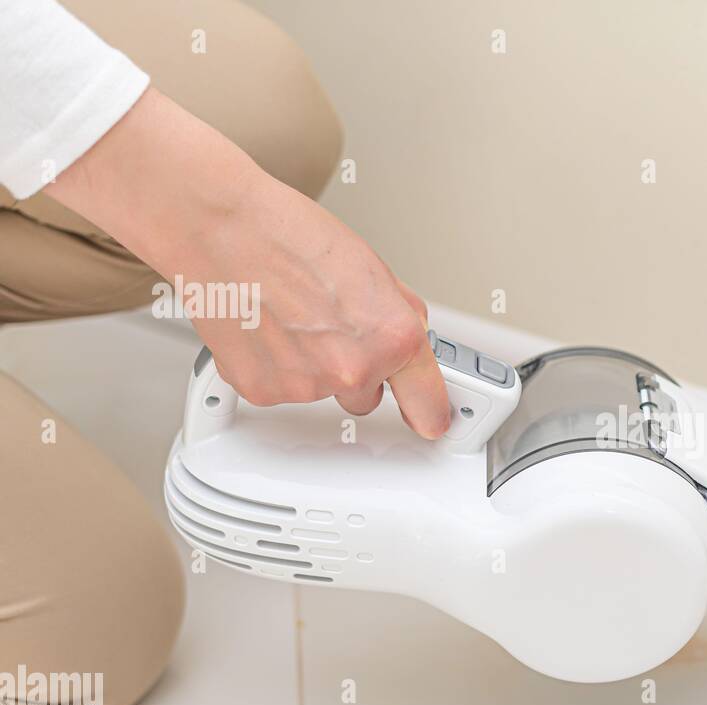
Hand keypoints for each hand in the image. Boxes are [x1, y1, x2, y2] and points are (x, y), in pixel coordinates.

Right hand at [45, 87, 449, 437]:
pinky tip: (266, 328)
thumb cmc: (290, 235)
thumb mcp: (372, 270)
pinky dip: (275, 367)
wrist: (220, 228)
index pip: (430, 406)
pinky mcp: (264, 391)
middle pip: (368, 397)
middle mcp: (353, 370)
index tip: (434, 422)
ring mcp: (306, 385)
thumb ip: (399, 319)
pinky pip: (283, 391)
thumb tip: (410, 348)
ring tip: (291, 316)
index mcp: (393, 338)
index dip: (433, 414)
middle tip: (327, 323)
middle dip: (356, 369)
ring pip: (322, 393)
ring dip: (312, 366)